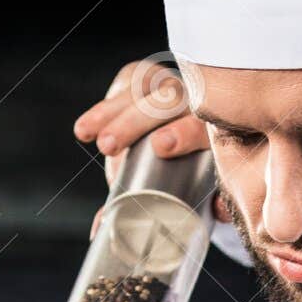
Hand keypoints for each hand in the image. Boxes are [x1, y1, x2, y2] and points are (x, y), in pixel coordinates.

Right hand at [74, 59, 230, 240]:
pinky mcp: (145, 78)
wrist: (188, 144)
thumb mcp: (197, 192)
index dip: (185, 133)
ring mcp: (170, 87)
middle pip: (168, 101)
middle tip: (109, 146)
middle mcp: (196, 104)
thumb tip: (196, 223)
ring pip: (142, 90)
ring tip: (88, 137)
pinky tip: (85, 129)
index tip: (160, 147)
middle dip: (136, 120)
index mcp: (216, 132)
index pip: (203, 126)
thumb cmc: (195, 176)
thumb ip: (185, 208)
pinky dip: (104, 108)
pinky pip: (126, 84)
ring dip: (112, 113)